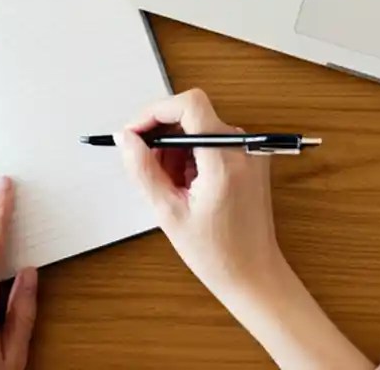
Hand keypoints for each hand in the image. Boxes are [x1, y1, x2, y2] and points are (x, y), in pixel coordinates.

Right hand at [113, 89, 279, 301]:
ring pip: (199, 129)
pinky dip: (191, 157)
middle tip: (147, 170)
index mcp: (225, 160)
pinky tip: (186, 188)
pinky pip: (212, 142)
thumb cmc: (218, 253)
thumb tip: (125, 139)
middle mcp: (243, 148)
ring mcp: (250, 152)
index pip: (189, 105)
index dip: (155, 112)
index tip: (135, 132)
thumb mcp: (168, 212)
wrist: (254, 275)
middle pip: (192, 116)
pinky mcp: (250, 159)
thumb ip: (143, 169)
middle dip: (162, 137)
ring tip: (171, 188)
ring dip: (175, 150)